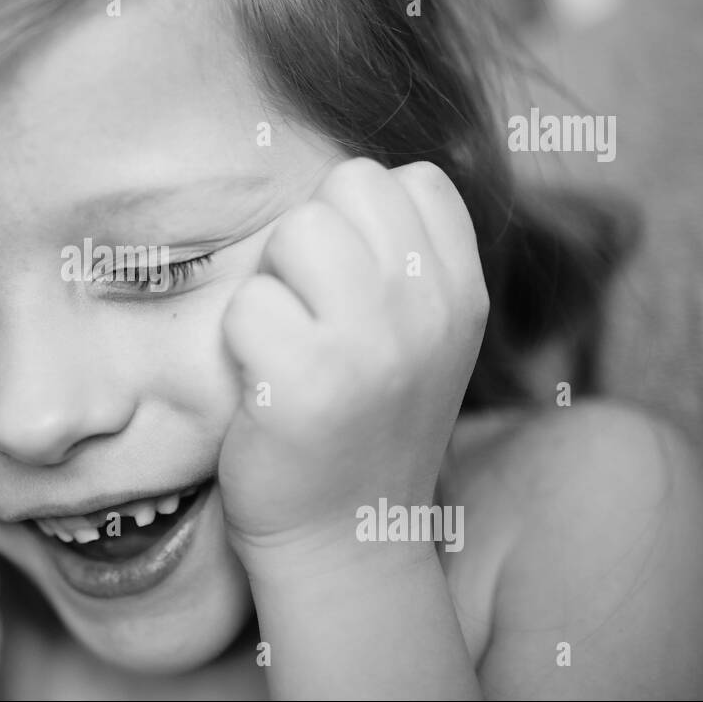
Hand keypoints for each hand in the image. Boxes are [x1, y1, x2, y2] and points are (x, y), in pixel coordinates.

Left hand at [217, 158, 487, 566]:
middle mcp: (431, 311)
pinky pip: (248, 304)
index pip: (407, 178)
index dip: (359, 223)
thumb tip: (376, 163)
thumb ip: (405, 251)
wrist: (341, 538)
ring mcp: (374, 346)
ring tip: (287, 348)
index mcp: (462, 291)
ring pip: (296, 233)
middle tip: (311, 321)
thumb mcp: (419, 332)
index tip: (352, 294)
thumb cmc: (359, 419)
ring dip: (273, 286)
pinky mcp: (307, 383)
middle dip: (310, 244)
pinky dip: (239, 343)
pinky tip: (264, 388)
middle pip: (346, 187)